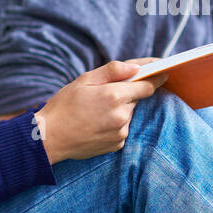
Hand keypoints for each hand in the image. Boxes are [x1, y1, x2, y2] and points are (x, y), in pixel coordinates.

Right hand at [32, 61, 167, 163]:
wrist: (49, 138)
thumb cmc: (63, 106)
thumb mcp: (84, 80)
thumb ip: (113, 71)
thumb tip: (137, 68)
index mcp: (114, 96)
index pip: (147, 86)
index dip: (156, 78)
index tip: (164, 72)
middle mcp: (122, 116)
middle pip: (135, 99)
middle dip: (125, 94)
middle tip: (103, 94)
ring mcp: (120, 132)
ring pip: (128, 114)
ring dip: (118, 110)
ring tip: (94, 111)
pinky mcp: (117, 144)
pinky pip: (122, 129)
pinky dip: (114, 124)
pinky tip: (95, 124)